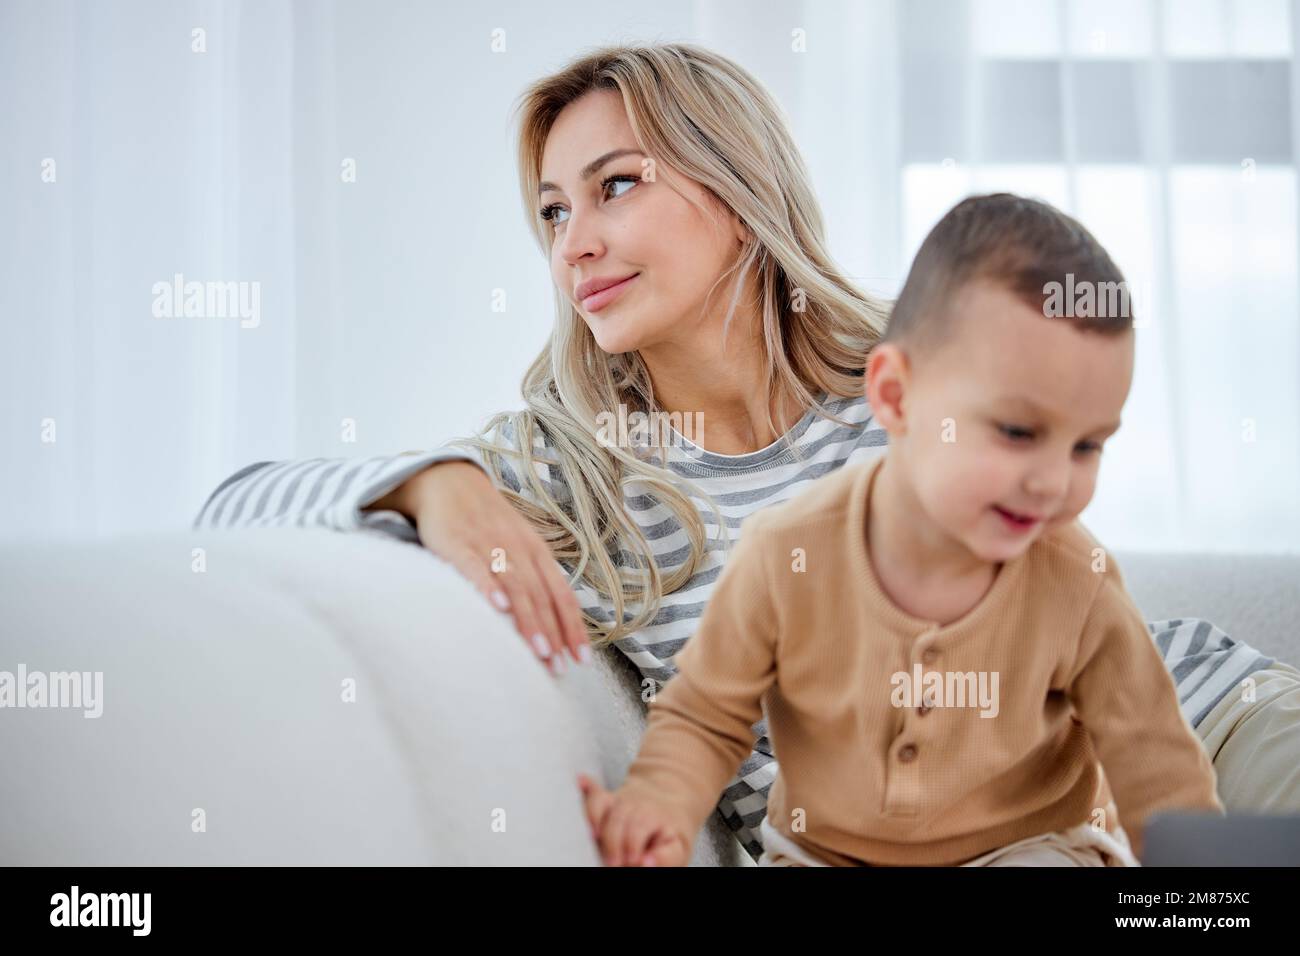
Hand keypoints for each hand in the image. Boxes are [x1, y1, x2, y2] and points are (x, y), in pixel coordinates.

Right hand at [392, 461, 588, 673]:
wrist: (448, 481)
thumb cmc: (486, 523)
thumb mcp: (518, 545)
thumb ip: (534, 578)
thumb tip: (553, 622)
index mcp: (536, 551)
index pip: (561, 593)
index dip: (573, 626)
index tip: (581, 659)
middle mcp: (518, 548)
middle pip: (541, 596)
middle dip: (553, 633)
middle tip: (558, 667)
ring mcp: (489, 544)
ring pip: (515, 586)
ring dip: (529, 620)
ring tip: (538, 651)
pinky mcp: (457, 543)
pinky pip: (475, 567)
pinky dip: (489, 587)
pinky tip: (498, 607)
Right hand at [577, 773, 690, 866]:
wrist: (669, 802)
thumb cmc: (670, 833)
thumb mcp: (677, 848)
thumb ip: (665, 857)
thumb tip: (646, 863)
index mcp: (653, 817)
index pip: (638, 828)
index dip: (633, 845)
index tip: (632, 860)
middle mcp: (633, 805)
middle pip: (618, 818)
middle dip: (613, 842)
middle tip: (613, 864)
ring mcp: (617, 801)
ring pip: (602, 805)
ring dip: (594, 819)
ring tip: (593, 837)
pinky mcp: (605, 799)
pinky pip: (593, 791)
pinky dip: (585, 786)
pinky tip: (580, 781)